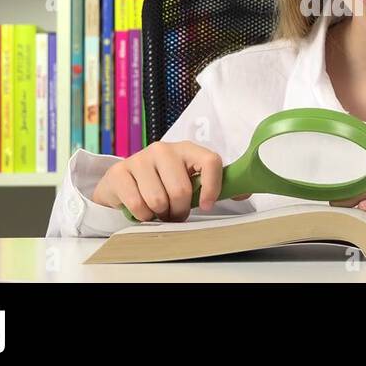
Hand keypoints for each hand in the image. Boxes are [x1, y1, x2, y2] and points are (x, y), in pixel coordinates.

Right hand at [92, 141, 251, 221]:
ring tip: (157, 210)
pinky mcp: (120, 172)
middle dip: (179, 210)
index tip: (206, 206)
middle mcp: (163, 149)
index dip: (213, 187)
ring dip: (159, 214)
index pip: (211, 161)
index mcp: (187, 149)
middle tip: (174, 212)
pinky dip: (142, 216)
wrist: (123, 182)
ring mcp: (140, 158)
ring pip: (158, 200)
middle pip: (181, 190)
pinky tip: (141, 209)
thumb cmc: (163, 183)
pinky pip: (138, 205)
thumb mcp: (190, 182)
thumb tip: (245, 192)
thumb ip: (215, 186)